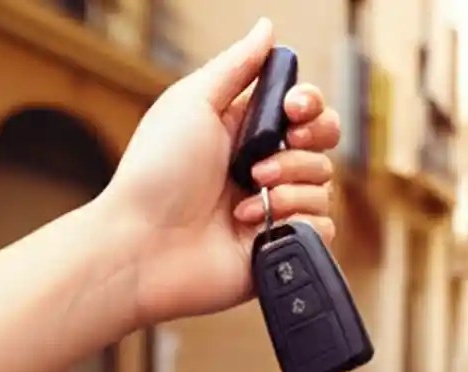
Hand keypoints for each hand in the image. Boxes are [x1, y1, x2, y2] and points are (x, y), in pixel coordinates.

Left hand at [99, 18, 339, 325]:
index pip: (306, 110)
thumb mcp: (192, 103)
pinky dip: (292, 225)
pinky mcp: (281, 247)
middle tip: (261, 166)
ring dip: (286, 191)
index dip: (311, 107)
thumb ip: (236, 66)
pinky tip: (250, 229)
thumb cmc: (154, 173)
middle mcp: (265, 168)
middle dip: (302, 152)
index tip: (292, 111)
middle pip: (324, 146)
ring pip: (323, 188)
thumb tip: (267, 27)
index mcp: (246, 132)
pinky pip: (321, 229)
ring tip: (241, 203)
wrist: (143, 245)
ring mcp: (275, 209)